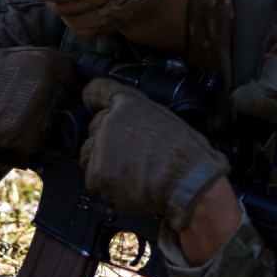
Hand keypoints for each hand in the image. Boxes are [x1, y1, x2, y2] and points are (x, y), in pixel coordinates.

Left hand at [80, 78, 229, 230]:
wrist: (186, 180)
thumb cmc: (187, 152)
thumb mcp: (169, 119)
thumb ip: (144, 118)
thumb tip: (136, 127)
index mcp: (128, 104)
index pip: (99, 90)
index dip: (93, 95)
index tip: (89, 98)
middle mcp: (109, 122)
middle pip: (95, 126)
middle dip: (107, 137)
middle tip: (129, 152)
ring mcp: (100, 148)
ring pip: (89, 152)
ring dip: (103, 160)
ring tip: (128, 172)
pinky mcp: (96, 174)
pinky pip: (93, 178)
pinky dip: (106, 184)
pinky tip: (126, 185)